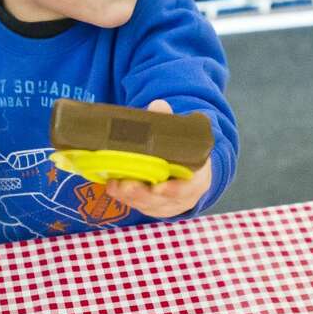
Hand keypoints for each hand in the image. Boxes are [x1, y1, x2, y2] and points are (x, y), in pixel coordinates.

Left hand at [105, 99, 212, 217]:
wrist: (191, 170)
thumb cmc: (185, 151)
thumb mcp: (183, 136)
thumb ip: (170, 121)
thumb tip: (158, 105)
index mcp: (198, 177)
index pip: (189, 188)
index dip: (174, 190)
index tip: (158, 187)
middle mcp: (186, 196)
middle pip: (164, 200)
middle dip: (143, 194)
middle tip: (126, 184)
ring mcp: (170, 204)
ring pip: (150, 205)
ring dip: (130, 197)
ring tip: (114, 185)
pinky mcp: (156, 208)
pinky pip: (141, 206)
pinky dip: (127, 199)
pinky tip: (114, 188)